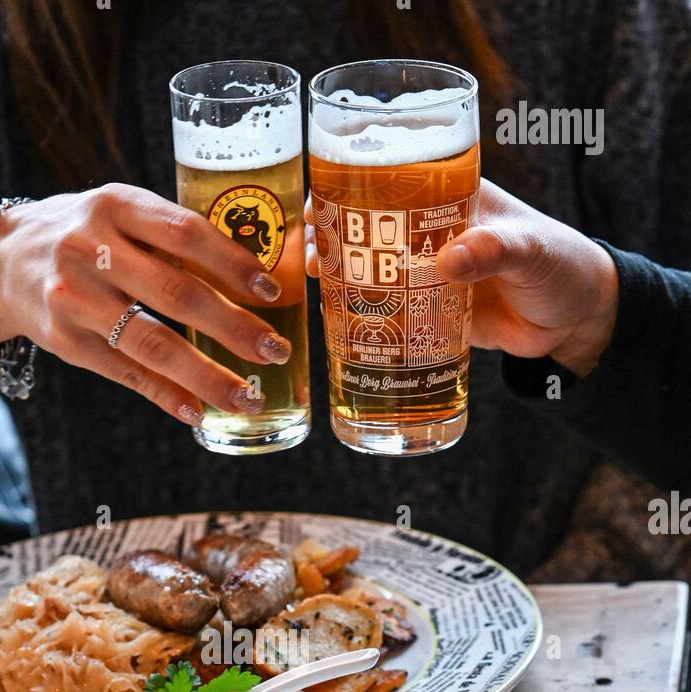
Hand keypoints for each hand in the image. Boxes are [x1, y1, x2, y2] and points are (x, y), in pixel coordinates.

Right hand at [0, 186, 292, 423]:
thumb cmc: (82, 234)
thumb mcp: (118, 212)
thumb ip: (170, 236)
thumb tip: (254, 278)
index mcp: (115, 204)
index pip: (186, 233)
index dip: (234, 264)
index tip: (273, 292)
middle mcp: (92, 247)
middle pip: (176, 293)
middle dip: (234, 327)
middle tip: (275, 350)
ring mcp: (75, 297)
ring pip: (153, 342)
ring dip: (206, 375)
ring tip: (245, 396)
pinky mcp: (64, 340)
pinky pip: (125, 373)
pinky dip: (165, 395)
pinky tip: (197, 412)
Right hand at [305, 181, 618, 377]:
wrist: (575, 321)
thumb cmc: (560, 264)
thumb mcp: (530, 250)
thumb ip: (495, 250)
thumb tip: (451, 259)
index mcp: (450, 197)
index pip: (389, 179)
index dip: (346, 186)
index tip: (314, 202)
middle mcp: (428, 231)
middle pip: (365, 225)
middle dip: (328, 234)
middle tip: (303, 253)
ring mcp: (424, 273)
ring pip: (368, 268)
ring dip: (336, 276)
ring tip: (307, 285)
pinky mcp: (426, 312)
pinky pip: (384, 312)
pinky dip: (358, 317)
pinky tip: (331, 325)